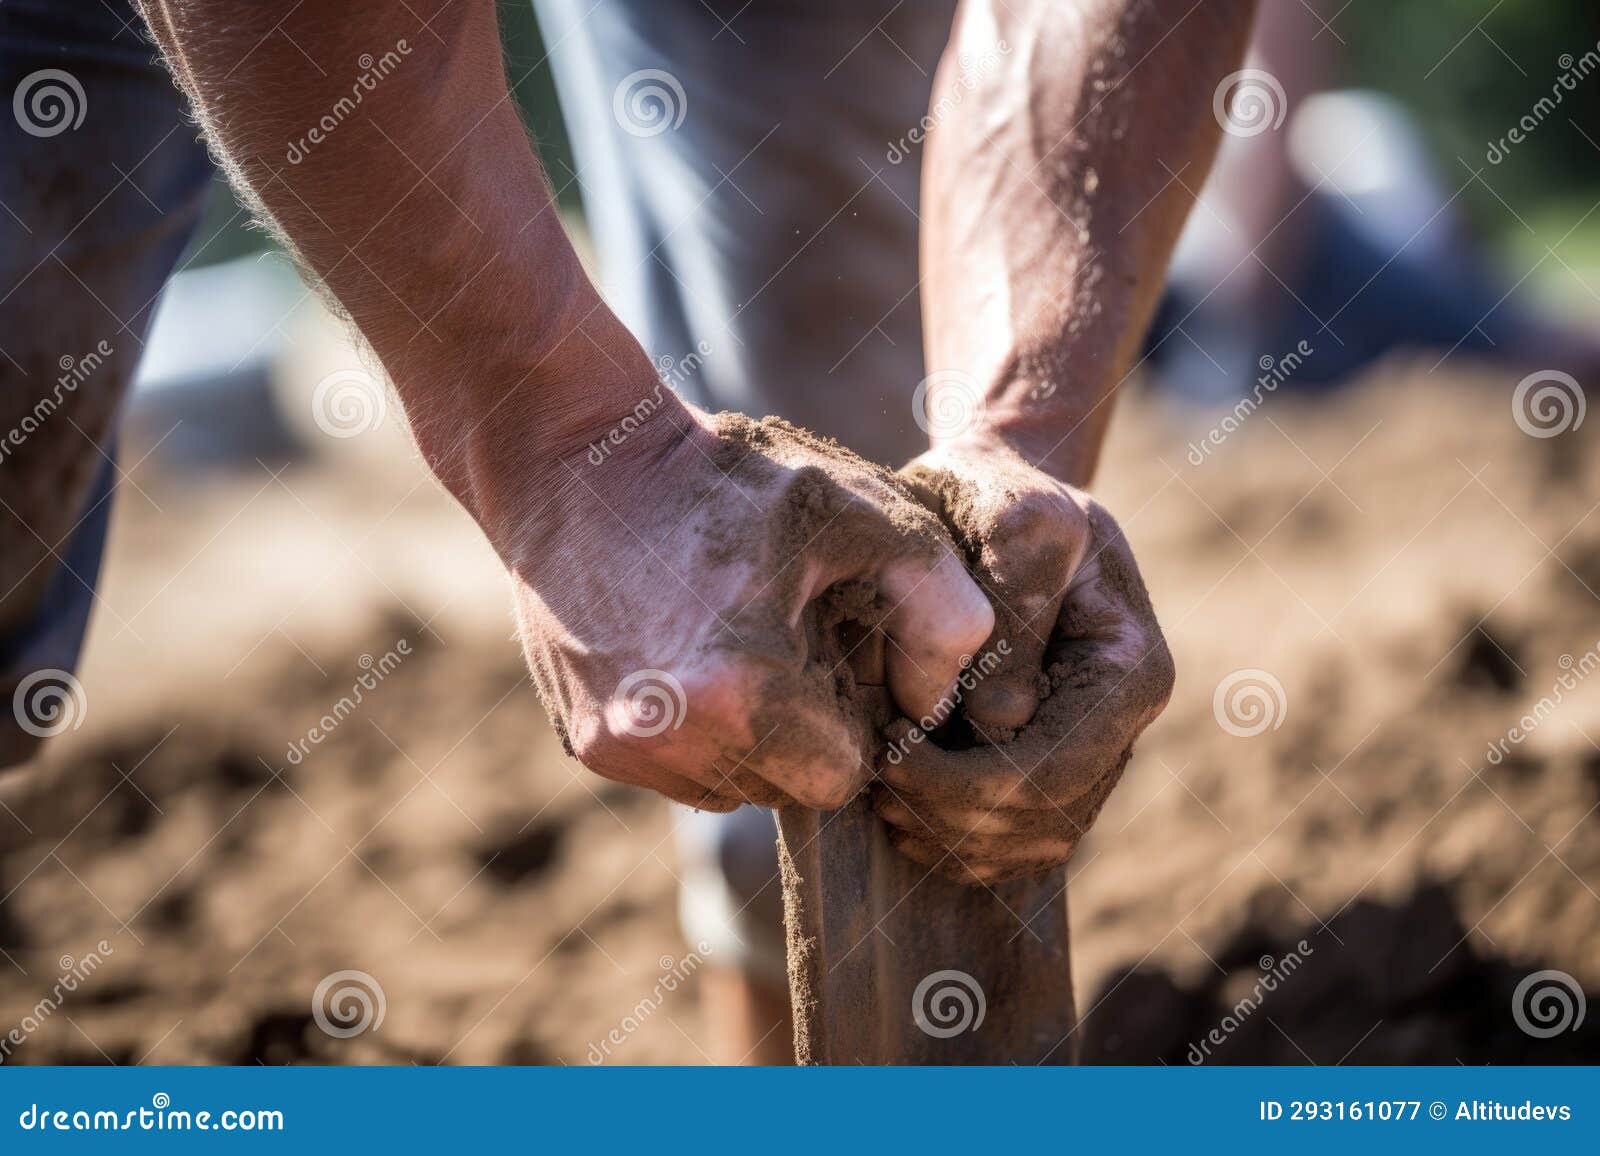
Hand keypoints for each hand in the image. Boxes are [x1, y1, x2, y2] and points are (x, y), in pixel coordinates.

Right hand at [501, 391, 993, 812]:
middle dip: (800, 728)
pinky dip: (694, 730)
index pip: (843, 774)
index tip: (827, 642)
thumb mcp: (864, 513)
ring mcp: (619, 749)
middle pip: (785, 790)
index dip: (852, 709)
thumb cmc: (731, 479)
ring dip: (746, 735)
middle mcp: (671, 739)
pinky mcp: (583, 745)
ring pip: (728, 788)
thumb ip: (940, 611)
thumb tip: (933, 708)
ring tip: (729, 638)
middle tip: (779, 634)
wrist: (577, 460)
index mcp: (744, 689)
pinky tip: (684, 649)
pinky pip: (675, 771)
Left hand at [874, 438, 1173, 882]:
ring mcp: (1089, 748)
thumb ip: (1013, 610)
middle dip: (949, 815)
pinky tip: (901, 808)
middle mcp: (1121, 722)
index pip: (1054, 772)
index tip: (887, 749)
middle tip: (872, 778)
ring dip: (947, 836)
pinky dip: (954, 841)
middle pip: (1042, 820)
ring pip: (1027, 845)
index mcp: (1130, 670)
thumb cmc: (1000, 495)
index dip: (965, 785)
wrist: (996, 495)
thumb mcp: (1012, 519)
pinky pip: (1012, 843)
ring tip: (881, 792)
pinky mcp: (1048, 761)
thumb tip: (994, 723)